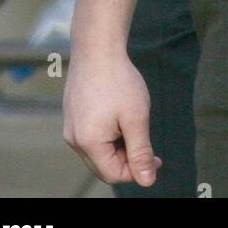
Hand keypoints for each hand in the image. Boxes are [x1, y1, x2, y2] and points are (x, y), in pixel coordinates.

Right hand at [63, 52, 163, 186]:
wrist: (97, 46)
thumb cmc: (118, 80)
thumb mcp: (136, 118)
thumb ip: (141, 153)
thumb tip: (147, 181)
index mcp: (88, 143)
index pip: (113, 174)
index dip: (137, 171)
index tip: (157, 159)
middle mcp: (73, 138)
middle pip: (103, 165)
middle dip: (128, 159)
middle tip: (148, 141)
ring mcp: (70, 126)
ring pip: (98, 150)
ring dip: (119, 145)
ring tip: (134, 121)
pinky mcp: (72, 114)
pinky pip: (92, 135)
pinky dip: (109, 133)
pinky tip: (120, 113)